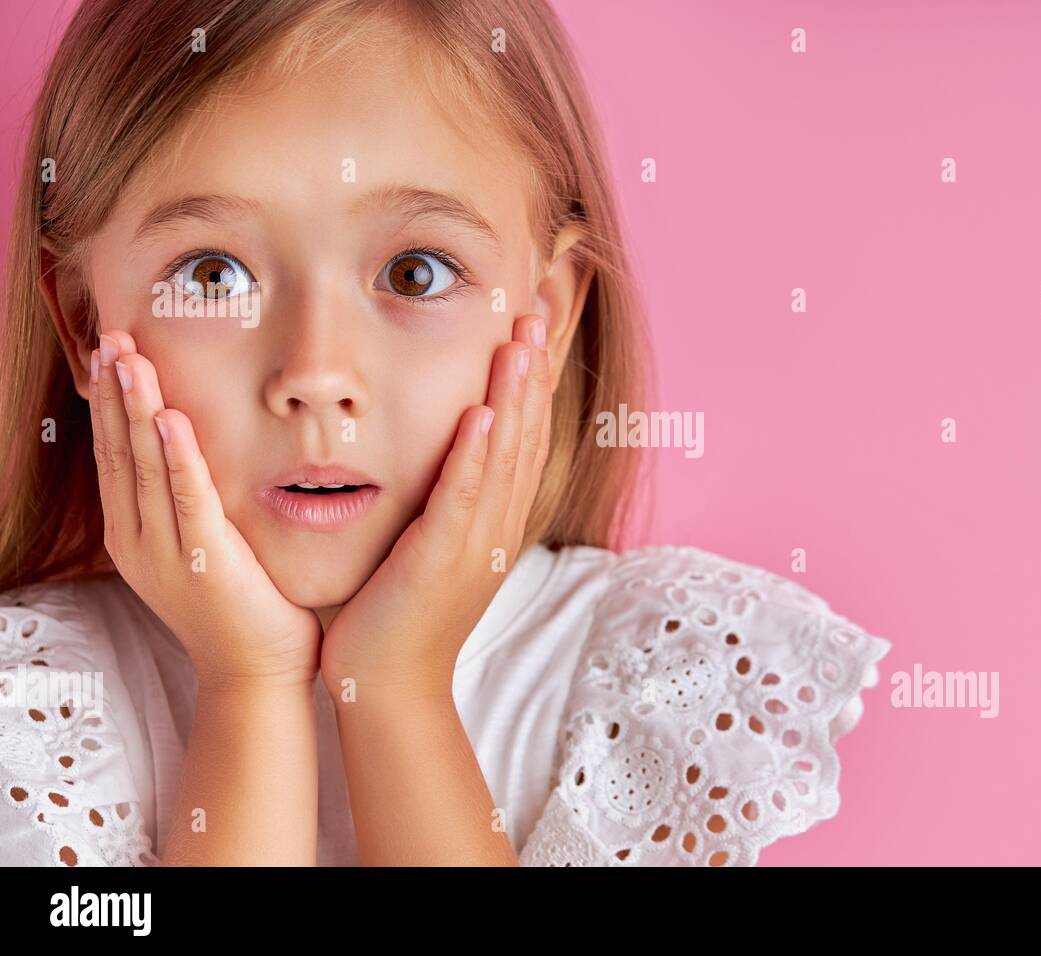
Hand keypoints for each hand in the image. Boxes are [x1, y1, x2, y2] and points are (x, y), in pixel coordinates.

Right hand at [90, 329, 321, 688]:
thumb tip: (200, 456)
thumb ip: (196, 505)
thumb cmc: (244, 608)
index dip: (111, 405)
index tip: (110, 355)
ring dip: (135, 409)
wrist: (256, 674)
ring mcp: (166, 552)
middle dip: (115, 392)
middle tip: (111, 337)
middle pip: (119, 452)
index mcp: (136, 536)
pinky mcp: (205, 560)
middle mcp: (139, 540)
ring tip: (128, 358)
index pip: (115, 457)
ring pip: (144, 467)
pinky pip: (187, 499)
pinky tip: (169, 418)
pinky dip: (177, 458)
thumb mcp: (206, 549)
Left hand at [320, 313, 551, 700]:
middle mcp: (496, 527)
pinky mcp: (443, 561)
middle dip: (532, 374)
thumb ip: (441, 498)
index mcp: (495, 521)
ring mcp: (475, 544)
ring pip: (505, 459)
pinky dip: (477, 456)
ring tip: (521, 343)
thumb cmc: (397, 614)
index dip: (531, 384)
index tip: (532, 331)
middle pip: (525, 438)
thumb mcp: (429, 545)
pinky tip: (484, 414)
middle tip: (536, 314)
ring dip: (515, 398)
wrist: (386, 685)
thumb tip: (439, 450)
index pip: (522, 439)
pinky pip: (464, 500)